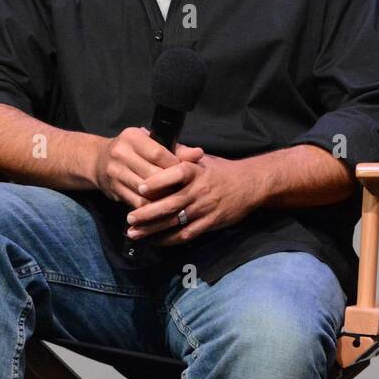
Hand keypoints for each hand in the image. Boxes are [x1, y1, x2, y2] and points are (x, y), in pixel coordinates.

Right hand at [92, 126, 181, 208]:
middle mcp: (120, 153)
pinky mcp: (114, 190)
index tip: (186, 173)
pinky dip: (152, 207)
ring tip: (177, 200)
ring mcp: (115, 173)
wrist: (98, 161)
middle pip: (152, 174)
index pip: (158, 153)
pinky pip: (137, 203)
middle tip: (185, 190)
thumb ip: (175, 149)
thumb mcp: (150, 143)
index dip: (174, 165)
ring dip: (163, 198)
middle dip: (170, 184)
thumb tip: (198, 154)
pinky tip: (162, 208)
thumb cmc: (133, 150)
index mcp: (132, 138)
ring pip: (145, 191)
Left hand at [125, 146, 260, 245]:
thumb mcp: (202, 159)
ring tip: (134, 233)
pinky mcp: (210, 223)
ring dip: (153, 229)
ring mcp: (205, 209)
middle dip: (148, 213)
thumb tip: (152, 138)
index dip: (158, 181)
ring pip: (176, 222)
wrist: (250, 185)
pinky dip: (168, 239)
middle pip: (171, 204)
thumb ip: (178, 153)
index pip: (177, 174)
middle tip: (129, 218)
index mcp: (197, 171)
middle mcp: (200, 190)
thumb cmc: (221, 171)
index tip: (140, 187)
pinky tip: (154, 241)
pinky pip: (186, 234)